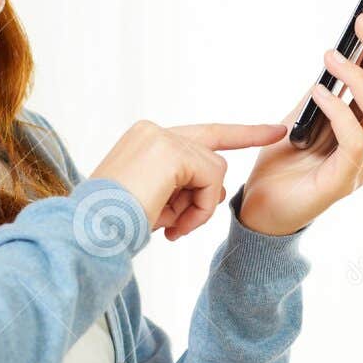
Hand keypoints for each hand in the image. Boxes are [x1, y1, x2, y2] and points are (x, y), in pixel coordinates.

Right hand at [89, 120, 287, 240]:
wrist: (88, 232)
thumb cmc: (114, 224)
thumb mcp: (156, 203)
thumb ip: (186, 189)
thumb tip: (220, 190)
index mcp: (146, 139)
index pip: (203, 133)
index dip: (241, 134)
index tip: (274, 131)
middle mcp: (154, 131)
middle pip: (212, 150)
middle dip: (228, 165)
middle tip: (222, 185)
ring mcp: (162, 137)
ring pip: (213, 170)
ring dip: (199, 207)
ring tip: (170, 228)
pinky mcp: (171, 152)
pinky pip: (210, 181)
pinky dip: (199, 209)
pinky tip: (173, 225)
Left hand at [238, 0, 362, 235]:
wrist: (259, 209)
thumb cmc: (284, 162)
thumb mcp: (305, 110)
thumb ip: (326, 85)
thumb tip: (340, 47)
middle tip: (360, 20)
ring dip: (361, 79)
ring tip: (332, 57)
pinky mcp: (343, 183)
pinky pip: (356, 142)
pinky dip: (341, 111)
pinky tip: (320, 92)